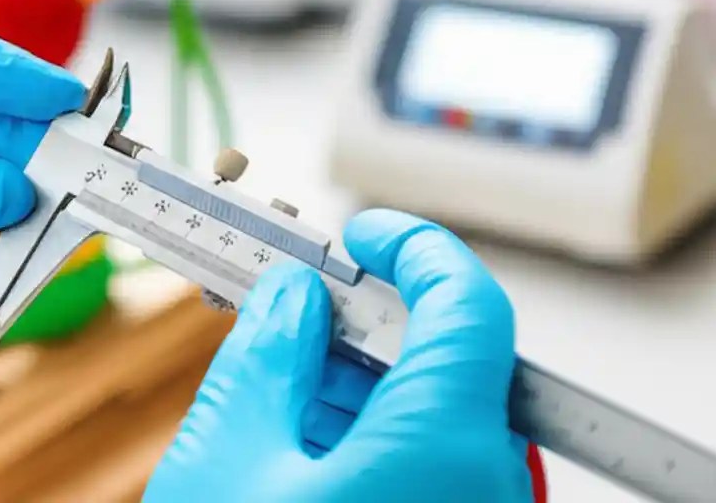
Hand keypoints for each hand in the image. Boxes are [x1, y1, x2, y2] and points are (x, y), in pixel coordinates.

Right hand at [145, 209, 532, 501]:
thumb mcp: (229, 459)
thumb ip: (264, 357)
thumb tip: (291, 296)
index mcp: (442, 446)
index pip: (465, 304)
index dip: (412, 249)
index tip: (361, 236)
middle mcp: (486, 481)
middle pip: (447, 358)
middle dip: (364, 325)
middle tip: (296, 311)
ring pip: (437, 414)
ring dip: (362, 386)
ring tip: (283, 393)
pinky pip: (434, 463)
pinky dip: (375, 437)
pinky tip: (307, 444)